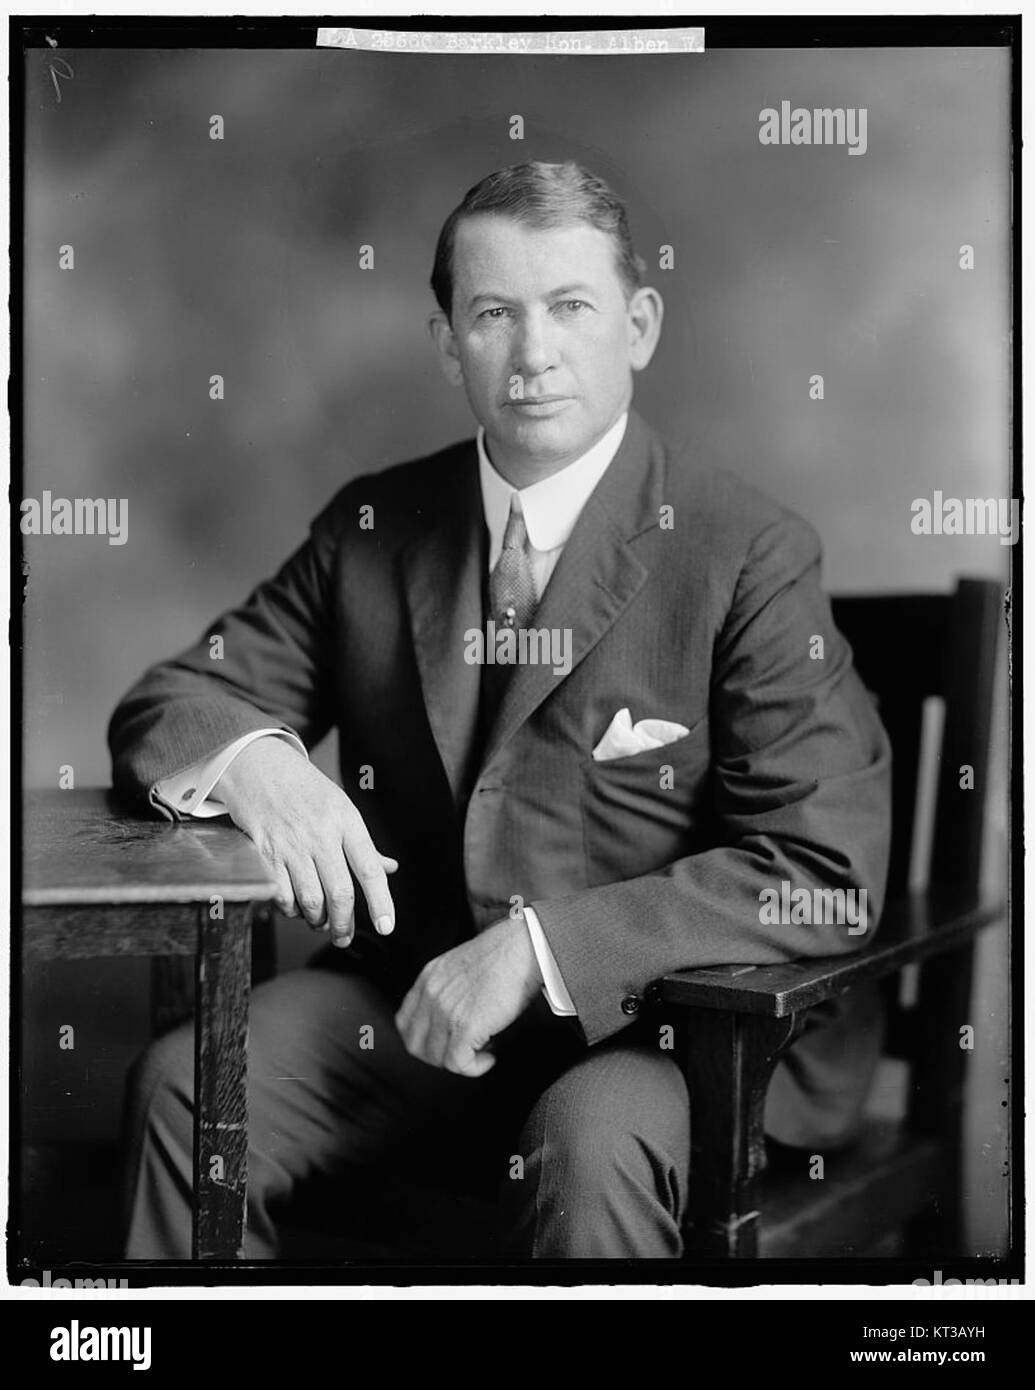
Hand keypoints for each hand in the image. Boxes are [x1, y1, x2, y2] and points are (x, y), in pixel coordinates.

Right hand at [214, 736, 397, 947]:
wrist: (259, 765)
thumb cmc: (305, 789)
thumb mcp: (342, 808)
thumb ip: (364, 844)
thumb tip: (389, 869)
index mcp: (346, 821)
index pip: (370, 869)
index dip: (381, 902)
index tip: (387, 926)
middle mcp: (320, 833)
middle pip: (340, 892)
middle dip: (344, 923)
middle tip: (343, 936)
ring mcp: (291, 844)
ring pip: (310, 899)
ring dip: (317, 920)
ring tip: (320, 921)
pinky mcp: (264, 853)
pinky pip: (281, 896)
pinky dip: (291, 910)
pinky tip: (295, 907)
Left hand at [395, 915, 542, 1076]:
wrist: (522, 946)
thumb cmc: (504, 954)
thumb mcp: (461, 965)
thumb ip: (447, 987)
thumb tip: (454, 1015)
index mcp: (429, 977)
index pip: (404, 1022)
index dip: (422, 1039)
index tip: (441, 1042)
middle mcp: (432, 994)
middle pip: (415, 1044)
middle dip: (438, 1055)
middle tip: (462, 1051)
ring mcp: (446, 1011)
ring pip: (436, 1057)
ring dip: (460, 1061)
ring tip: (482, 1049)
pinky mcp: (466, 1026)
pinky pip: (457, 1063)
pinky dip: (474, 1068)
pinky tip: (488, 1057)